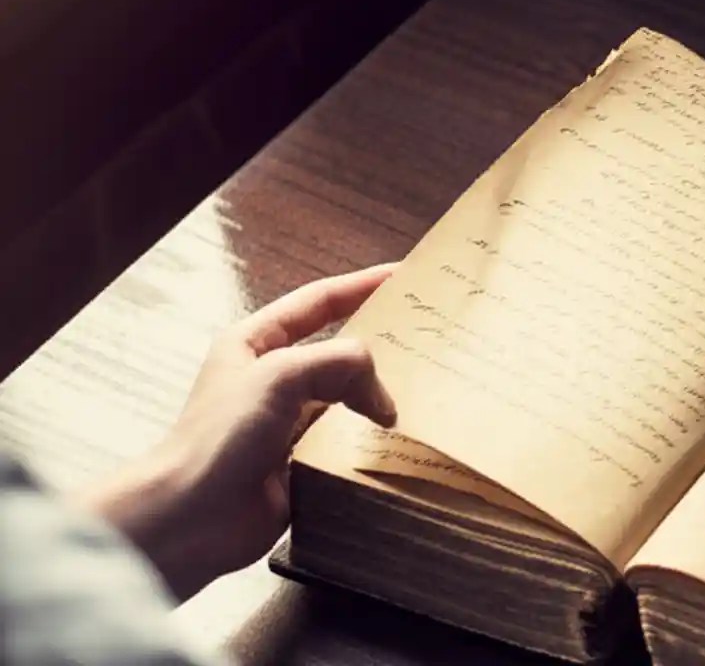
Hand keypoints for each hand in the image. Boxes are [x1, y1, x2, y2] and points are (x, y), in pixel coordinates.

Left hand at [78, 264, 398, 598]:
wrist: (190, 517)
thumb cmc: (221, 436)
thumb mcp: (281, 374)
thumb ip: (342, 364)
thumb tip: (384, 400)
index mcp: (255, 343)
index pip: (319, 302)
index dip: (361, 285)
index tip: (404, 276)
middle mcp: (271, 379)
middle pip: (337, 351)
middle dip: (378, 345)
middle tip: (425, 340)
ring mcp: (285, 423)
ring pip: (346, 399)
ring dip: (378, 398)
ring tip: (424, 394)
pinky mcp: (298, 464)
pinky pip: (346, 444)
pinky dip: (371, 442)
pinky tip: (399, 443)